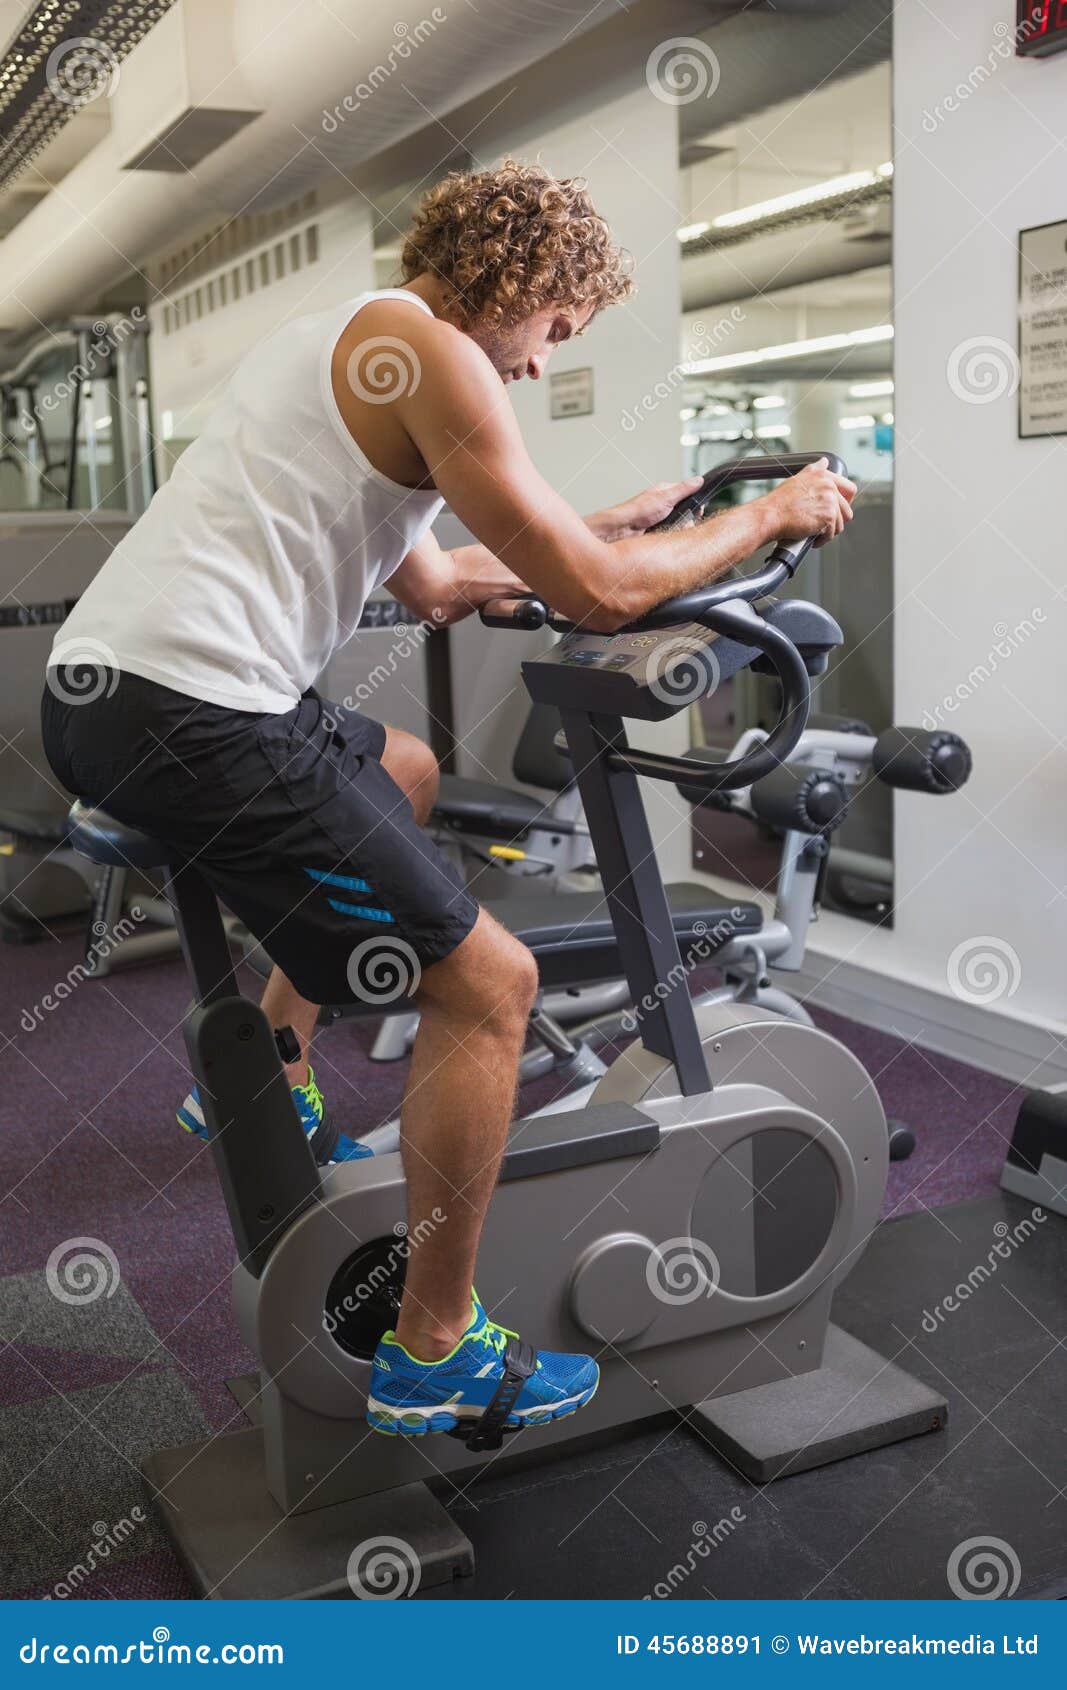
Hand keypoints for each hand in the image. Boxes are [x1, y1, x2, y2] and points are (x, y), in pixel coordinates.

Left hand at [587, 477, 703, 541]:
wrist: (624, 529)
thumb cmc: (639, 510)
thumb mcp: (666, 498)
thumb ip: (683, 489)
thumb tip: (699, 480)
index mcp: (666, 491)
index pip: (688, 492)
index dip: (695, 502)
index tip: (699, 510)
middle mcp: (664, 503)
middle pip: (686, 510)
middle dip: (688, 518)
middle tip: (686, 522)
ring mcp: (661, 517)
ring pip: (680, 523)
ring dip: (680, 528)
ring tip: (674, 529)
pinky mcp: (658, 529)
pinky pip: (672, 532)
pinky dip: (672, 535)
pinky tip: (668, 536)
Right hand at [761, 459, 856, 548]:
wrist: (771, 515)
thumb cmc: (779, 502)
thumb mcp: (797, 478)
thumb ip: (815, 471)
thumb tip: (824, 462)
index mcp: (823, 475)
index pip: (849, 489)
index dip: (846, 503)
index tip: (838, 510)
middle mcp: (829, 486)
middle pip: (846, 510)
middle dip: (835, 521)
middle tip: (822, 525)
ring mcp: (830, 501)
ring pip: (840, 524)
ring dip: (827, 532)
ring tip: (814, 532)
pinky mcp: (829, 517)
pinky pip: (831, 534)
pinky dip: (822, 539)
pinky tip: (811, 538)